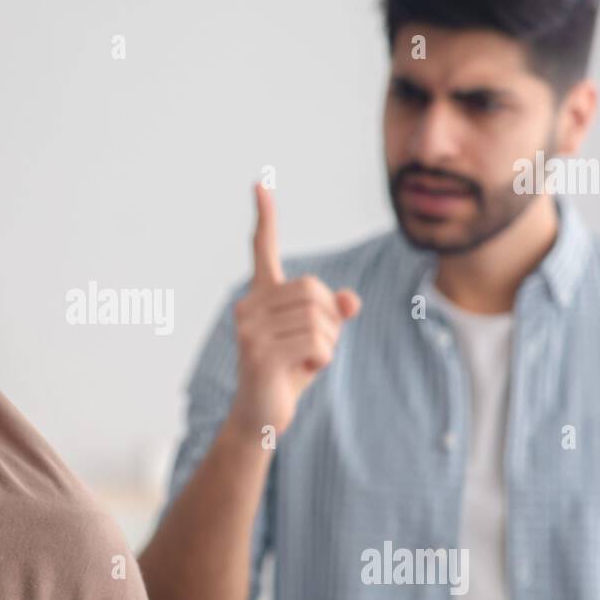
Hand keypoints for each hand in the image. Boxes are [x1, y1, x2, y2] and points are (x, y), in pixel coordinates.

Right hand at [228, 183, 360, 439]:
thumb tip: (350, 300)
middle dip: (330, 320)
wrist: (262, 416)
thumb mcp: (318, 337)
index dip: (264, 218)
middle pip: (314, 290)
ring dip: (328, 342)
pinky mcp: (258, 354)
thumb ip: (333, 314)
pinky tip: (305, 369)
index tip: (259, 184)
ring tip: (307, 359)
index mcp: (260, 296)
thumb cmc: (289, 371)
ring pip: (318, 319)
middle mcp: (248, 306)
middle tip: (317, 345)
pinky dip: (322, 357)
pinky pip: (314, 342)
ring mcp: (250, 330)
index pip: (261, 250)